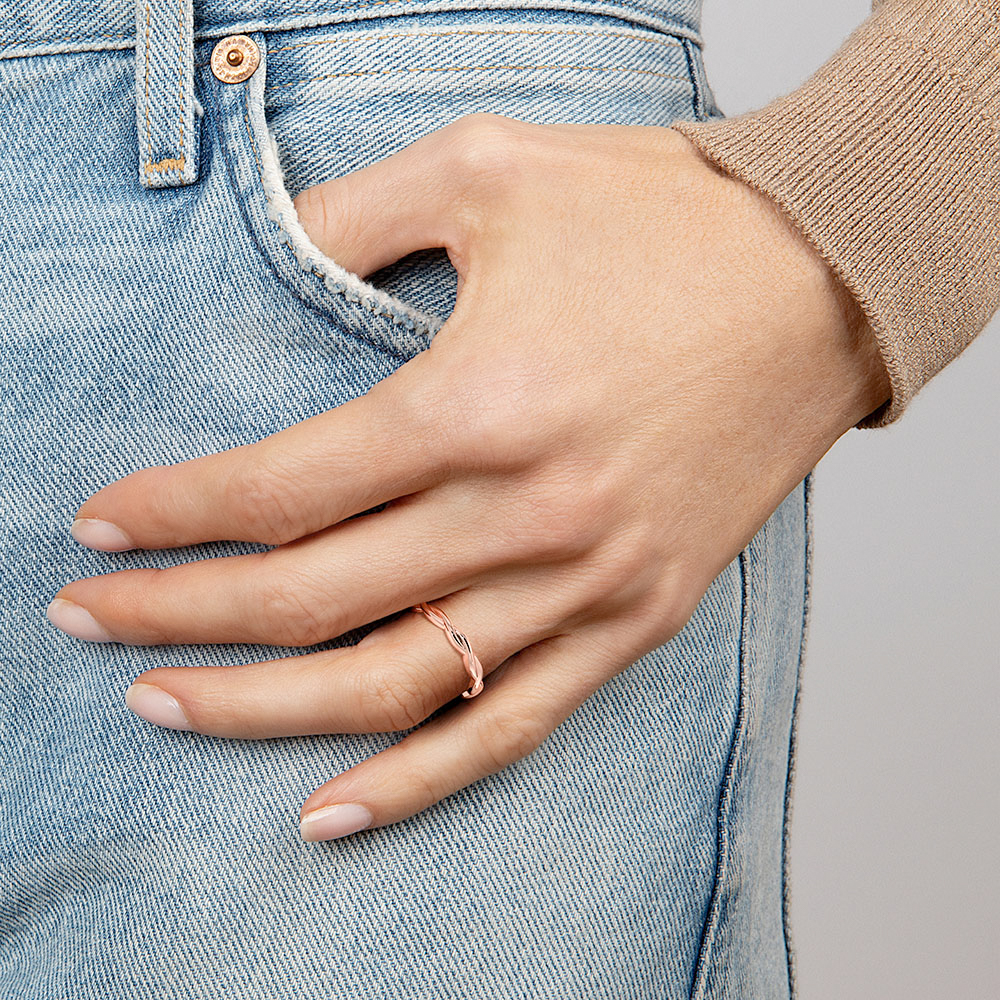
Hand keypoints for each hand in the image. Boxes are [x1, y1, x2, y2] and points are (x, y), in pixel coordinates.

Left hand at [48, 115, 888, 840]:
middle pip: (310, 600)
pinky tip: (328, 811)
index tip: (100, 527)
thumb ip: (354, 215)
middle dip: (178, 617)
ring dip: (260, 711)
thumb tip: (264, 247)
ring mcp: (587, 583)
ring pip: (391, 687)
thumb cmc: (668, 217)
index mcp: (480, 401)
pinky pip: (509, 729)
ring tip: (165, 707)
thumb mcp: (491, 166)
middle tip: (91, 618)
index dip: (172, 515)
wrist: (824, 278)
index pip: (280, 492)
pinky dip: (414, 783)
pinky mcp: (638, 617)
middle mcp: (527, 513)